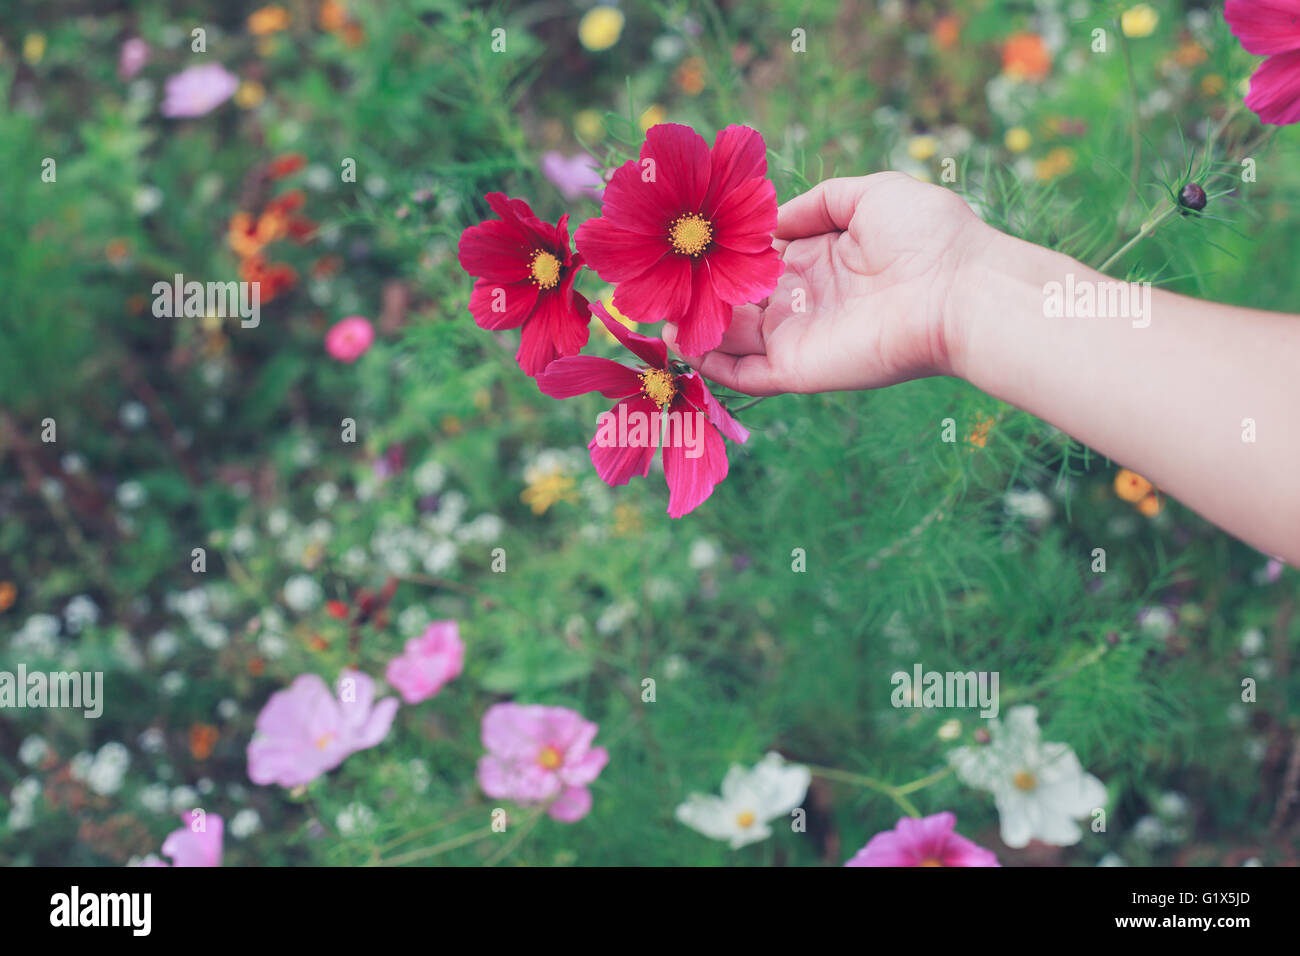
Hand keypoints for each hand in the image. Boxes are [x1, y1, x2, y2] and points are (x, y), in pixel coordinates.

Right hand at [663, 172, 988, 394]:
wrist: (959, 292)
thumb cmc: (927, 236)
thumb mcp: (870, 194)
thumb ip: (817, 203)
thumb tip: (772, 219)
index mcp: (821, 258)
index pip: (758, 258)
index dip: (722, 252)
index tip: (685, 241)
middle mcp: (805, 299)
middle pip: (738, 299)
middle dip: (698, 293)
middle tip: (652, 284)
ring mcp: (800, 337)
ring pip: (733, 337)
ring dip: (695, 328)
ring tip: (652, 315)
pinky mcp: (800, 370)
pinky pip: (747, 375)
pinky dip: (714, 367)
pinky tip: (681, 348)